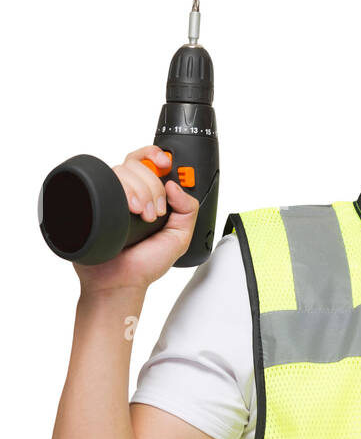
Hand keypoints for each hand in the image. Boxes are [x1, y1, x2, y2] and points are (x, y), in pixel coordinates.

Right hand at [74, 145, 199, 295]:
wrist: (119, 282)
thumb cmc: (144, 265)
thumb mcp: (179, 237)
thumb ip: (188, 210)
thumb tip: (176, 186)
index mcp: (147, 197)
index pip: (148, 162)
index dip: (156, 156)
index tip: (165, 163)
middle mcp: (127, 194)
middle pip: (137, 165)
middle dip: (152, 186)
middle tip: (156, 212)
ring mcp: (108, 197)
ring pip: (122, 171)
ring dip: (139, 191)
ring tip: (141, 216)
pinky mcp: (93, 202)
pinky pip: (103, 181)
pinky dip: (120, 190)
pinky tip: (128, 209)